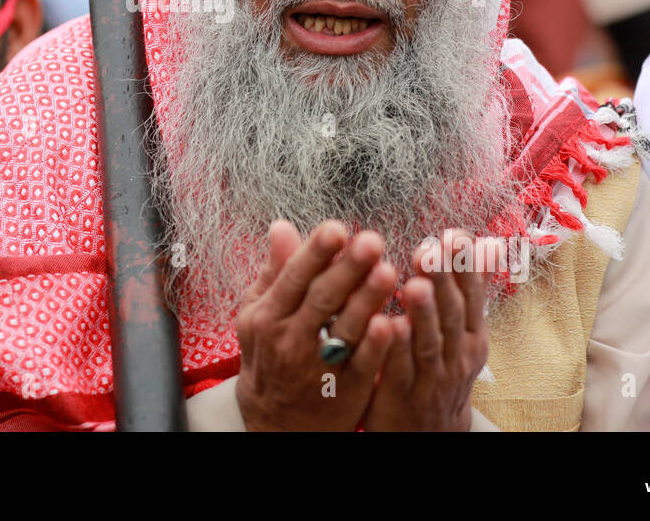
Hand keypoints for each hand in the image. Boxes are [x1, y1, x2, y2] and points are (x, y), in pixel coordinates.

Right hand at [234, 220, 397, 430]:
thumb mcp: (259, 314)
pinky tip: (390, 322)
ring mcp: (318, 366)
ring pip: (345, 329)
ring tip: (389, 270)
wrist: (275, 423)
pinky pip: (362, 364)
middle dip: (347, 269)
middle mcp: (290, 339)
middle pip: (322, 299)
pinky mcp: (346, 388)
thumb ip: (275, 271)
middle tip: (372, 240)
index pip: (294, 277)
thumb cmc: (269, 355)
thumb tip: (282, 226)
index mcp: (269, 315)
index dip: (315, 252)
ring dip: (367, 300)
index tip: (336, 228)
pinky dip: (375, 345)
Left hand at [363, 229, 497, 431]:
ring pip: (428, 342)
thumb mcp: (463, 332)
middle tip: (430, 251)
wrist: (430, 432)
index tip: (454, 236)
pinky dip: (394, 349)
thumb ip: (469, 289)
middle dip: (442, 281)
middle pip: (451, 314)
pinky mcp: (404, 396)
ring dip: (422, 313)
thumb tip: (487, 242)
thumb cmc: (441, 369)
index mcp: (471, 335)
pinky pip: (399, 370)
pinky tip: (387, 324)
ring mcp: (432, 377)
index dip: (463, 266)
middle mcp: (457, 355)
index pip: (471, 295)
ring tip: (413, 285)